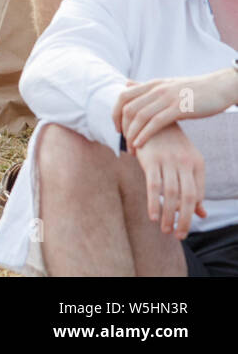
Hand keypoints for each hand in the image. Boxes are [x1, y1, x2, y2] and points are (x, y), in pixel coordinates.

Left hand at [115, 69, 237, 149]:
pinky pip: (155, 123)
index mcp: (152, 84)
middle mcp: (156, 89)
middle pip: (128, 108)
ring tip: (131, 148)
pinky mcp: (179, 109)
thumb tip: (127, 83)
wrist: (219, 87)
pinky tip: (139, 145)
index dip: (115, 112)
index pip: (123, 96)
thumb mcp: (166, 85)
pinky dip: (144, 135)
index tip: (117, 128)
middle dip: (122, 126)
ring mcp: (167, 98)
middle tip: (123, 141)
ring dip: (132, 134)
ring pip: (140, 116)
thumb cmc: (193, 90)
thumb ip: (146, 87)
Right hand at [133, 124, 206, 238]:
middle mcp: (185, 162)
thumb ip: (194, 188)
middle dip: (184, 220)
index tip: (183, 228)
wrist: (150, 117)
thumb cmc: (169, 145)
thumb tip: (202, 214)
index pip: (197, 195)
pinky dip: (154, 203)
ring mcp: (168, 160)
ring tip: (165, 230)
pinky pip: (154, 185)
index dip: (191, 214)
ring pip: (171, 194)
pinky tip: (153, 216)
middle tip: (178, 235)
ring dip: (169, 215)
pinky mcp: (151, 159)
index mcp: (197, 163)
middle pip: (188, 197)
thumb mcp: (186, 164)